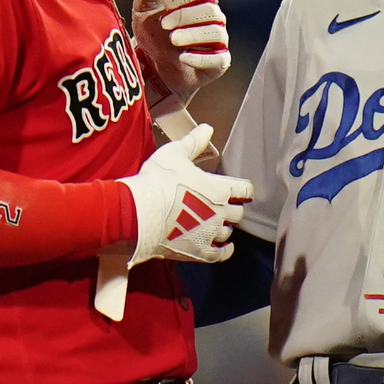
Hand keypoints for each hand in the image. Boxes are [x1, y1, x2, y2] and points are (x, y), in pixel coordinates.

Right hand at [118, 124, 251, 264]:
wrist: (139, 213)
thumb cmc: (157, 181)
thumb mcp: (175, 154)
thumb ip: (194, 142)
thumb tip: (207, 128)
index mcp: (220, 189)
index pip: (244, 189)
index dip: (243, 189)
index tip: (241, 189)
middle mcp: (221, 213)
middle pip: (237, 213)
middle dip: (231, 208)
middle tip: (223, 206)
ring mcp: (210, 234)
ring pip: (228, 232)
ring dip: (224, 228)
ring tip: (215, 224)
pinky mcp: (199, 252)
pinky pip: (220, 254)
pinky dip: (225, 251)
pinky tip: (225, 248)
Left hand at [130, 0, 229, 105]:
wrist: (154, 65)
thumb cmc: (154, 32)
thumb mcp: (145, 10)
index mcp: (199, 1)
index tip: (165, 4)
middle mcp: (213, 19)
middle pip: (210, 11)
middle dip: (186, 16)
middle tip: (164, 24)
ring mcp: (218, 42)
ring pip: (216, 34)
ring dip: (194, 35)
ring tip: (173, 40)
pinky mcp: (218, 64)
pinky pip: (219, 60)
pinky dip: (202, 58)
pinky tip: (183, 58)